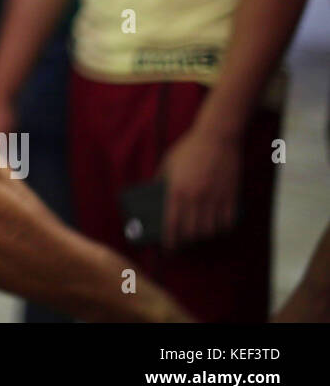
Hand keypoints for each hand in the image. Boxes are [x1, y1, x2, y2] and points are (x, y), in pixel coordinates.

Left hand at [159, 125, 241, 248]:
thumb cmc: (189, 148)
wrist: (217, 137)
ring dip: (204, 235)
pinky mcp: (231, 196)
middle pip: (192, 232)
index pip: (172, 224)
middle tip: (184, 241)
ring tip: (199, 233)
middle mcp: (196, 198)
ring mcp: (215, 198)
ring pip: (210, 230)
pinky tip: (217, 226)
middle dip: (186, 240)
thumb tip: (155, 195)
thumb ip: (161, 180)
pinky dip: (222, 227)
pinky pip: (227, 222)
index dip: (169, 240)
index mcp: (177, 190)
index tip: (168, 247)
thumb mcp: (168, 162)